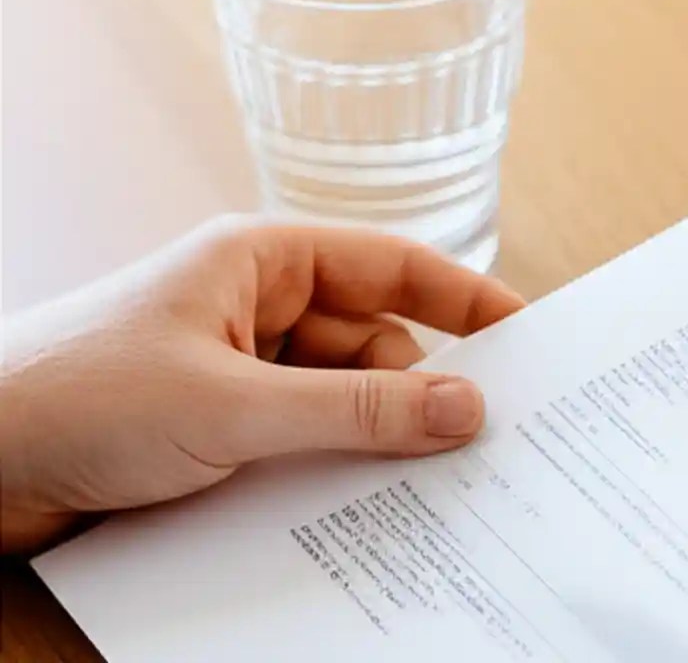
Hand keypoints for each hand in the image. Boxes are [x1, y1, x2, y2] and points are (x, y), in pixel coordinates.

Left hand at [0, 216, 524, 554]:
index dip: (464, 300)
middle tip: (474, 447)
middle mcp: (258, 308)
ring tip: (407, 487)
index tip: (530, 337)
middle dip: (418, 393)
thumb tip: (465, 408)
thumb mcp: (233, 405)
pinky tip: (352, 503)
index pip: (391, 267)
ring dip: (373, 439)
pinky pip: (308, 438)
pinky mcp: (223, 426)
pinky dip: (333, 466)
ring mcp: (240, 370)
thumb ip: (356, 409)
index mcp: (261, 262)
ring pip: (346, 400)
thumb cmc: (80, 398)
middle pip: (377, 344)